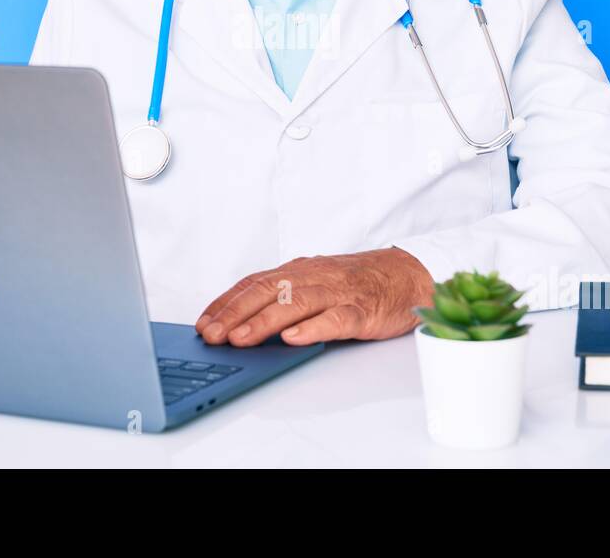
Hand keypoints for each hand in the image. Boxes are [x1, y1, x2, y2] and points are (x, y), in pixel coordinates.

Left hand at [194, 247, 435, 346]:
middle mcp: (314, 278)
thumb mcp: (315, 283)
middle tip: (212, 334)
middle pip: (269, 291)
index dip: (227, 302)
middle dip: (236, 313)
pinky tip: (294, 339)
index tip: (203, 322)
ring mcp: (339, 293)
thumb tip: (240, 322)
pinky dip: (313, 328)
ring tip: (241, 338)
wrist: (407, 275)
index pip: (255, 283)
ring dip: (265, 321)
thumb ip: (284, 297)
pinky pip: (336, 318)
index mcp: (299, 271)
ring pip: (296, 304)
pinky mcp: (362, 310)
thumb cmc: (357, 283)